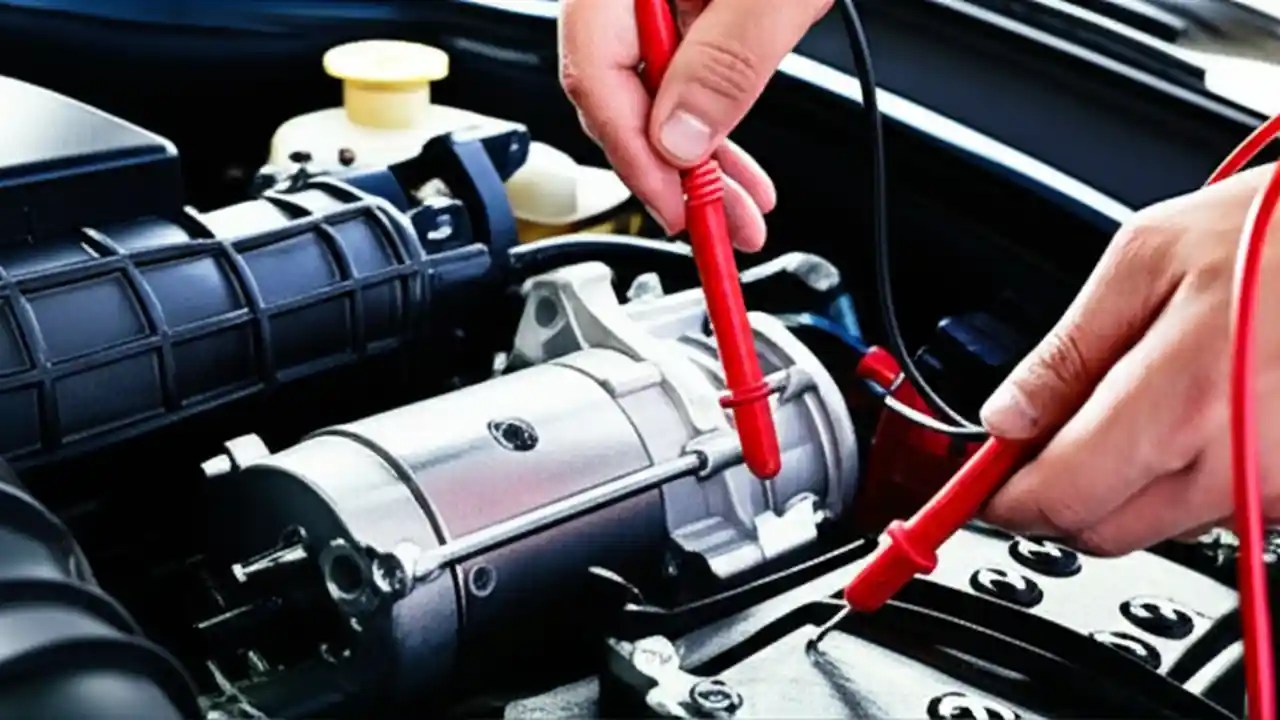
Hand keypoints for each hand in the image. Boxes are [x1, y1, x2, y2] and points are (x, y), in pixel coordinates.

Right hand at [557, 0, 832, 250]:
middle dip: (671, 171)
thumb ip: (725, 60)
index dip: (634, 153)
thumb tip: (679, 141)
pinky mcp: (682, 2)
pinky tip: (736, 167)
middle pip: (617, 90)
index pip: (594, 70)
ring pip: (651, 91)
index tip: (677, 207)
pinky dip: (711, 121)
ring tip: (739, 213)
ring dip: (696, 161)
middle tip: (715, 227)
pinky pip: (680, 73)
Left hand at [979, 163, 1279, 555]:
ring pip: (1149, 524)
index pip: (1054, 500)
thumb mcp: (1150, 257)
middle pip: (1095, 530)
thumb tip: (1008, 416)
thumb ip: (1069, 351)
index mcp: (1180, 407)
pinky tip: (1184, 411)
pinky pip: (1208, 508)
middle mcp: (1232, 470)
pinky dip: (1172, 476)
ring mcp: (1271, 491)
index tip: (976, 481)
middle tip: (1037, 435)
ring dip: (1111, 484)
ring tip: (1128, 398)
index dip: (999, 496)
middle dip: (1049, 494)